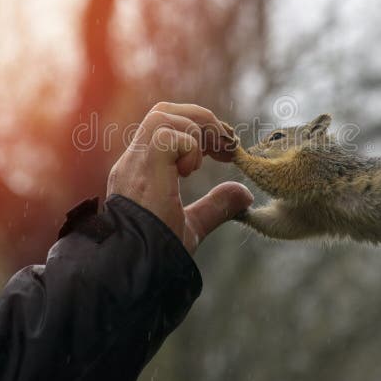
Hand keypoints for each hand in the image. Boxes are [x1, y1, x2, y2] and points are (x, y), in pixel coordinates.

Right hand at [107, 102, 252, 253]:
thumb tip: (244, 195)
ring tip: (212, 156)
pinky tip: (190, 172)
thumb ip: (214, 207)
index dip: (198, 130)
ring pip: (164, 115)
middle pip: (164, 111)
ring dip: (196, 130)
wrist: (136, 269)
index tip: (223, 151)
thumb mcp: (191, 226)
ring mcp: (136, 162)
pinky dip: (187, 146)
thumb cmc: (156, 254)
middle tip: (224, 144)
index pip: (166, 126)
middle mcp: (135, 161)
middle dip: (200, 119)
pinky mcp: (143, 168)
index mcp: (144, 170)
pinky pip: (167, 134)